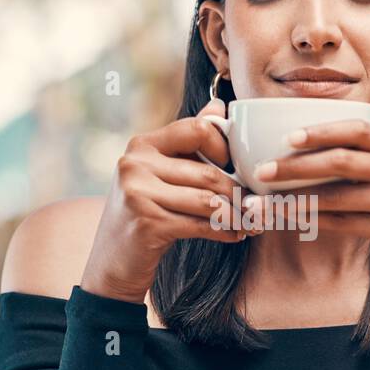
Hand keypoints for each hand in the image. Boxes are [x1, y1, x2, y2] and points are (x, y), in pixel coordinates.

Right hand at [80, 98, 249, 304]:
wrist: (112, 263)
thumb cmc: (143, 214)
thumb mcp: (159, 174)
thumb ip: (187, 142)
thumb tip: (218, 106)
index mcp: (142, 145)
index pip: (197, 129)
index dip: (223, 148)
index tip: (235, 169)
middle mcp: (135, 164)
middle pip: (207, 172)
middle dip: (238, 192)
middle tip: (258, 205)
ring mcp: (138, 194)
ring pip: (207, 201)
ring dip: (236, 215)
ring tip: (251, 222)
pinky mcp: (147, 223)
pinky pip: (200, 225)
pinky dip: (224, 232)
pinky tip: (235, 235)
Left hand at [251, 118, 369, 287]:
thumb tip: (318, 150)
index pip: (357, 129)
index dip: (321, 130)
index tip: (289, 136)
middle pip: (339, 161)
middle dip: (296, 166)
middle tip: (262, 169)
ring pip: (334, 197)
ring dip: (294, 200)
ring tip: (263, 202)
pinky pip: (340, 224)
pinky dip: (311, 222)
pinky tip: (289, 221)